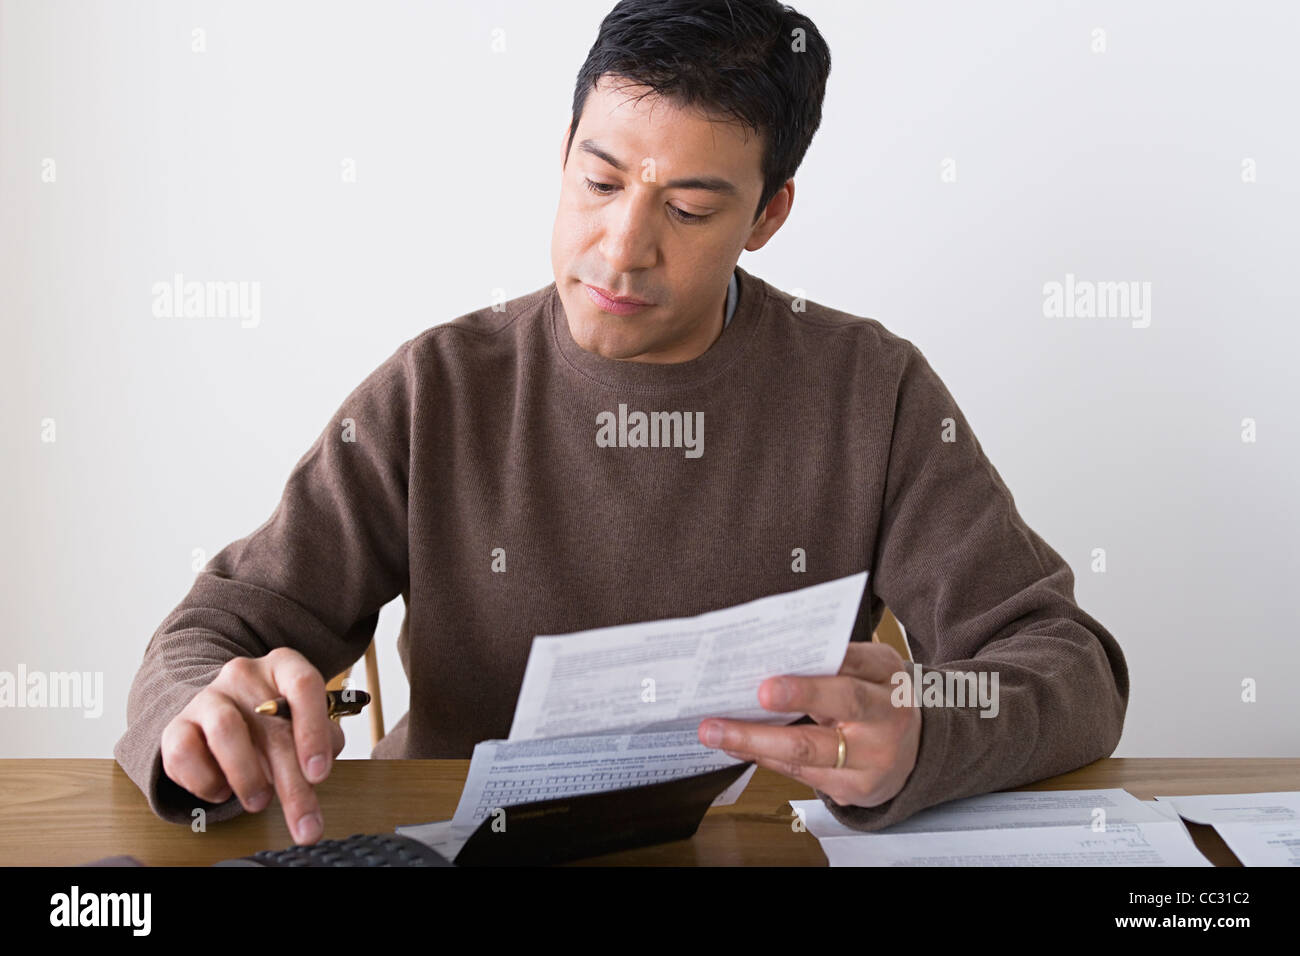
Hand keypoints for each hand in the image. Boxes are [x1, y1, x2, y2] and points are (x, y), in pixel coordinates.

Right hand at [160, 647, 345, 843]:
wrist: (221, 715)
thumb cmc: (274, 722)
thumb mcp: (305, 724)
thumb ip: (322, 741)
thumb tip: (315, 771)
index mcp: (284, 666)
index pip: (304, 685)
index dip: (313, 731)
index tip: (318, 774)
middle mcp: (244, 674)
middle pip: (272, 726)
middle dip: (292, 784)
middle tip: (305, 823)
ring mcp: (208, 697)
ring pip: (225, 731)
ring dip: (248, 777)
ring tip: (260, 802)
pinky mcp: (177, 725)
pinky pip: (184, 755)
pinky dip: (206, 782)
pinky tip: (224, 790)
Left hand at [697, 641, 920, 808]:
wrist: (911, 753)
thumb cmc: (874, 701)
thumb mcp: (866, 673)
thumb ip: (831, 663)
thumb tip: (767, 657)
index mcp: (887, 675)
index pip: (856, 662)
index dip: (822, 660)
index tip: (788, 660)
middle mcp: (888, 715)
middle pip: (844, 702)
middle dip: (798, 697)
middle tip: (757, 693)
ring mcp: (874, 758)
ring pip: (810, 750)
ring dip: (755, 740)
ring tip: (715, 731)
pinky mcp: (855, 789)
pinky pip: (801, 774)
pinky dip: (764, 757)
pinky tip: (736, 746)